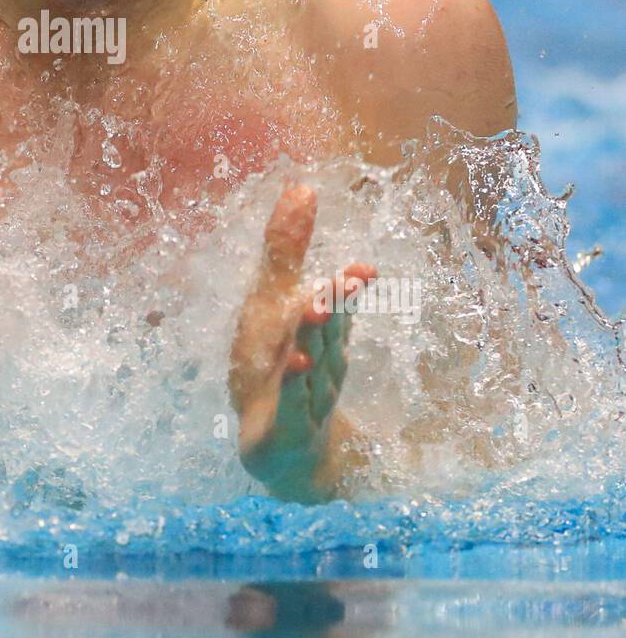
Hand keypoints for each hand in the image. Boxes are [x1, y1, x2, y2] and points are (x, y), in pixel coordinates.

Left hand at [229, 183, 375, 501]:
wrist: (287, 451)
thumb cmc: (281, 364)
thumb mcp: (275, 302)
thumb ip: (286, 248)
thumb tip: (301, 186)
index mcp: (317, 329)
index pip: (336, 303)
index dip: (347, 287)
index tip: (362, 270)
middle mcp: (318, 359)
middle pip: (326, 330)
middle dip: (334, 305)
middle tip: (342, 283)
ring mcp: (303, 395)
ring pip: (310, 363)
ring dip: (313, 340)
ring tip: (314, 312)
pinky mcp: (282, 426)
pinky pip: (289, 405)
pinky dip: (291, 388)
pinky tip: (293, 369)